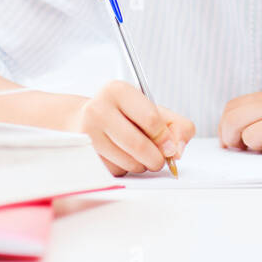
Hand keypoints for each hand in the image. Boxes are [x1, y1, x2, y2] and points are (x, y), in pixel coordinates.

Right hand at [69, 81, 194, 175]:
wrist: (85, 119)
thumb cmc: (125, 115)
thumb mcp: (153, 110)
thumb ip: (177, 126)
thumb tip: (177, 151)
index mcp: (118, 91)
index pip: (151, 119)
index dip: (165, 138)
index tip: (169, 146)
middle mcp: (98, 109)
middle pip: (138, 144)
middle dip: (156, 158)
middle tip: (159, 160)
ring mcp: (87, 133)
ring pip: (128, 162)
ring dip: (141, 165)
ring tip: (138, 154)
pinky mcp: (84, 154)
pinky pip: (115, 170)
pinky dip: (125, 169)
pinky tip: (121, 156)